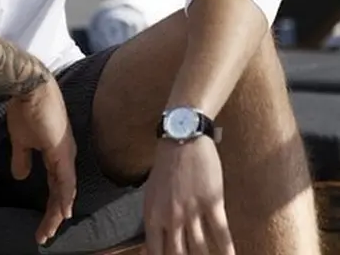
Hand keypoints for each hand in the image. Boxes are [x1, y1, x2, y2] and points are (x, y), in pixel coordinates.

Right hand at [6, 79, 76, 243]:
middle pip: (63, 189)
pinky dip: (64, 196)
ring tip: (50, 230)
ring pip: (66, 188)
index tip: (45, 223)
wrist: (29, 88)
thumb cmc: (25, 108)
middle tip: (46, 234)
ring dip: (57, 210)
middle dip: (54, 213)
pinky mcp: (61, 149)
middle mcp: (66, 152)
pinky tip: (63, 211)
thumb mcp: (21, 139)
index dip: (52, 203)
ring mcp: (65, 151)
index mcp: (57, 150)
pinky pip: (65, 179)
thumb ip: (22, 158)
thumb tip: (21, 176)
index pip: (57, 183)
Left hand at [143, 137, 234, 254]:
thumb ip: (155, 220)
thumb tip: (151, 246)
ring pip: (200, 249)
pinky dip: (227, 250)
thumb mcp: (153, 194)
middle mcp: (171, 217)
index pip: (155, 252)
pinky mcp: (212, 202)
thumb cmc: (166, 165)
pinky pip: (221, 233)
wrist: (182, 136)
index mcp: (153, 215)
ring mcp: (192, 210)